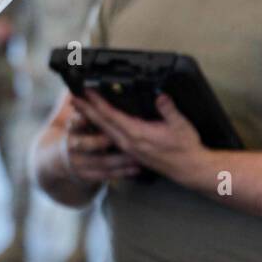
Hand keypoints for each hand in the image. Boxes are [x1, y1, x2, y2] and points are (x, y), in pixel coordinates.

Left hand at [71, 89, 210, 185]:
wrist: (188, 168)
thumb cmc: (185, 148)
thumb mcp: (180, 125)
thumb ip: (168, 109)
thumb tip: (160, 96)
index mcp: (136, 134)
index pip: (110, 115)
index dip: (96, 103)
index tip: (86, 92)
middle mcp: (127, 142)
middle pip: (101, 123)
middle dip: (85, 109)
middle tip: (73, 97)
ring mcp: (127, 148)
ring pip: (103, 130)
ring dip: (91, 118)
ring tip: (80, 108)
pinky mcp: (130, 151)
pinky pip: (110, 137)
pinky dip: (101, 128)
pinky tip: (97, 123)